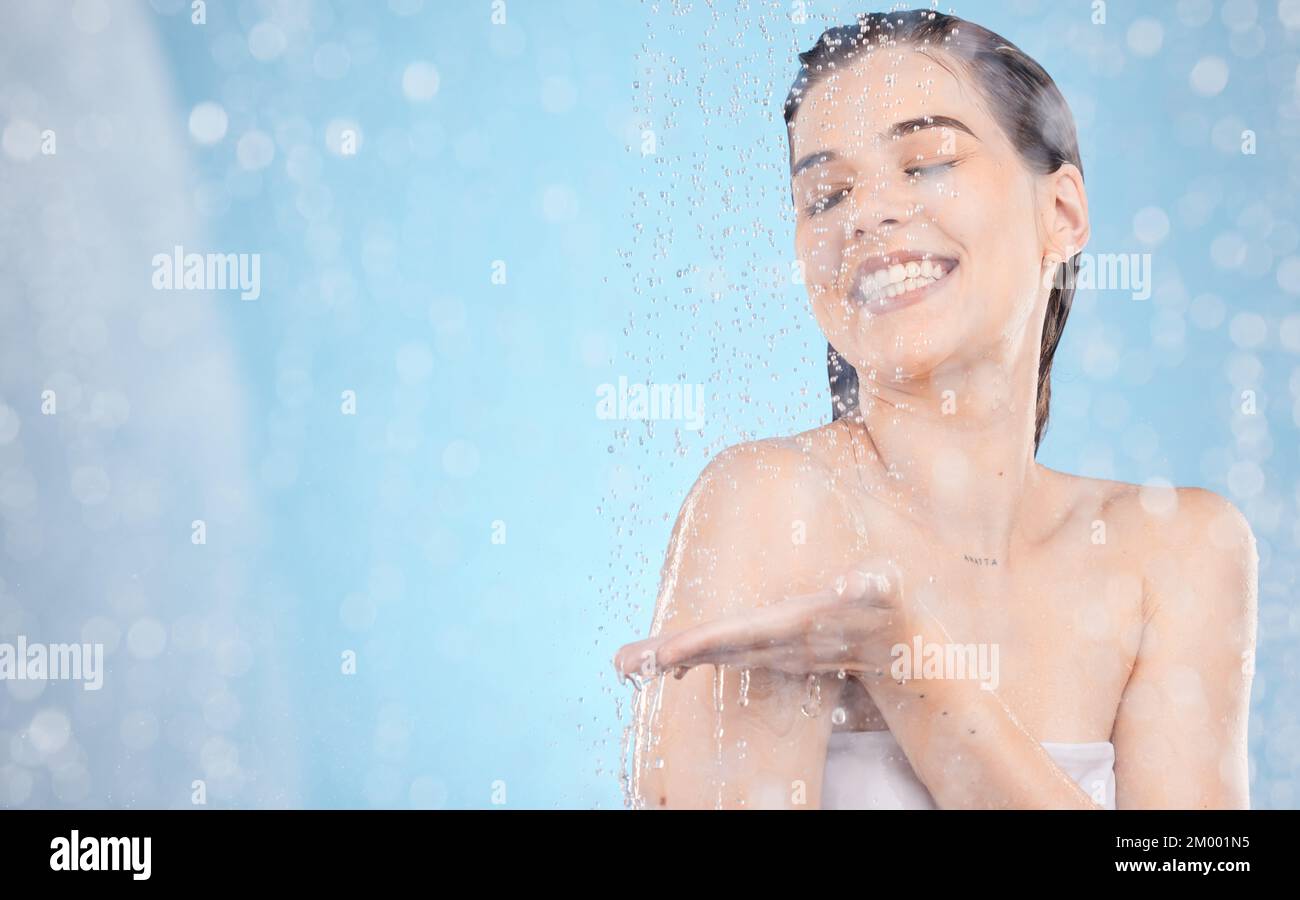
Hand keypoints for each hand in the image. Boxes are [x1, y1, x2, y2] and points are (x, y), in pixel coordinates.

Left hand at [612, 561, 917, 684]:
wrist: (893, 642)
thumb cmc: (885, 604)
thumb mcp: (884, 586)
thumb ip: (870, 585)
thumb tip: (853, 584)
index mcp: (794, 627)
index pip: (741, 636)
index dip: (704, 642)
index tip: (668, 652)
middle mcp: (776, 646)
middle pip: (715, 650)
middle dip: (672, 655)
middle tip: (625, 661)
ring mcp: (771, 652)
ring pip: (713, 655)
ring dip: (673, 658)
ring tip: (628, 662)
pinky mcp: (769, 650)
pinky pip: (723, 654)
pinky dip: (692, 656)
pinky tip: (664, 662)